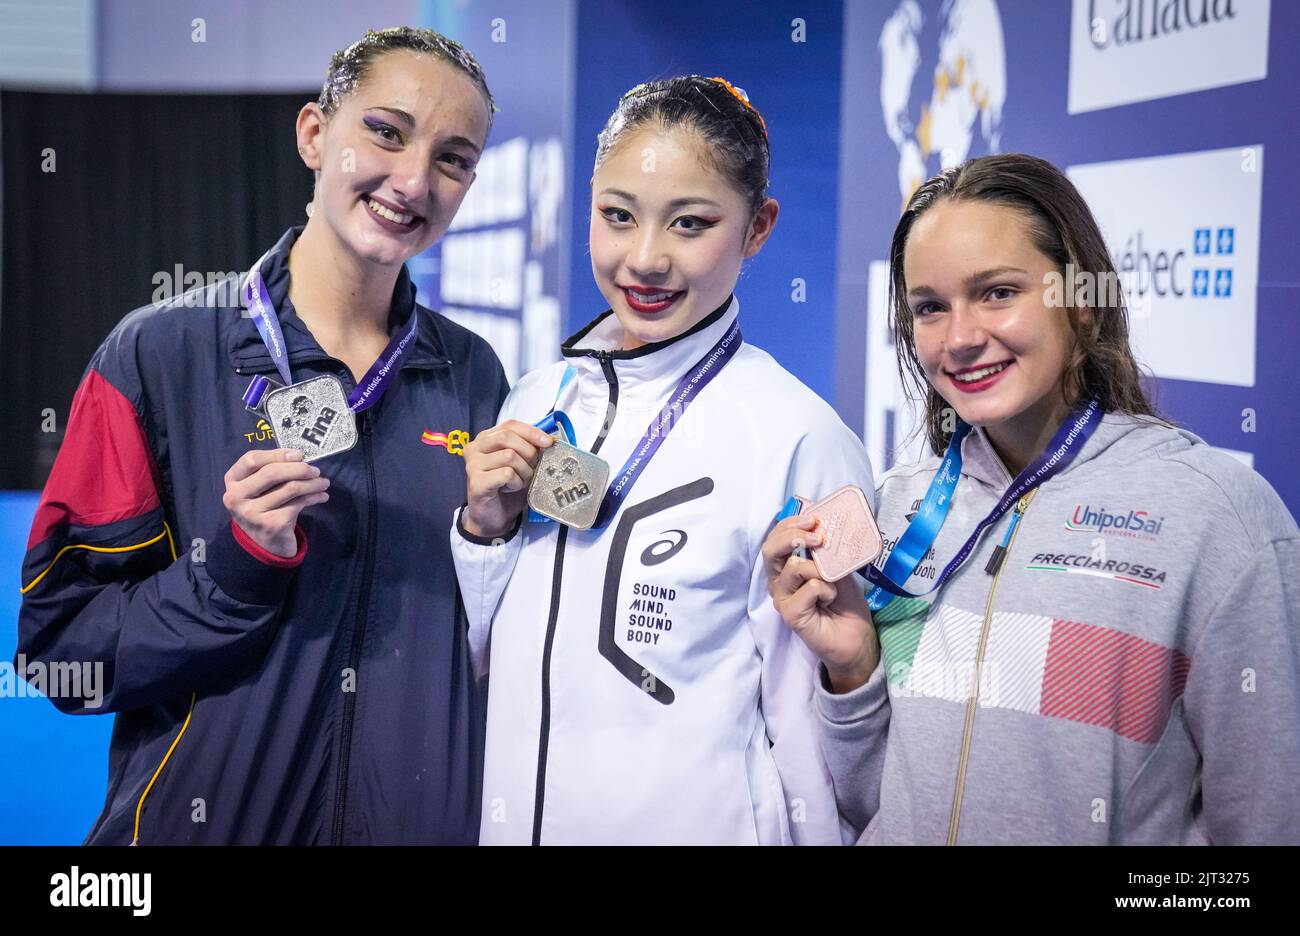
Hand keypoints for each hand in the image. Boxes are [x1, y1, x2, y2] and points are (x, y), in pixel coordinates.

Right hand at [222, 449, 328, 557]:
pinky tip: (321, 497)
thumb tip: (298, 457)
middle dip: (300, 468)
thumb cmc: (265, 508)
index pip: (251, 459)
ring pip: (290, 488)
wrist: (264, 545)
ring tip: (324, 483)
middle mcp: (236, 497)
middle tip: (316, 470)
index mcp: (232, 481)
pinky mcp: (271, 524)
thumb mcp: (260, 489)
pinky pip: (298, 503)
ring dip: (312, 483)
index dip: (277, 454)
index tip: (298, 455)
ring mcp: (252, 512)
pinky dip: (314, 497)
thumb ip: (271, 471)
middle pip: (272, 472)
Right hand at [462, 420, 553, 537]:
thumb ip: (529, 448)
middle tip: (533, 468)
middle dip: (528, 452)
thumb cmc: (508, 487)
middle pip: (507, 437)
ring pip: (509, 456)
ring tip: (521, 481)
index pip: (510, 425)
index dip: (531, 432)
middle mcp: (475, 448)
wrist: (494, 517)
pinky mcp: (476, 481)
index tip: (548, 443)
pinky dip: (516, 482)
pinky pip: (506, 474)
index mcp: (486, 439)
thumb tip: (549, 439)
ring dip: (523, 471)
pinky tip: (511, 488)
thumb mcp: (521, 463)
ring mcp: (472, 464)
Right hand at [762, 512, 879, 692]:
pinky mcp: (790, 613)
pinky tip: (829, 601)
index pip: (776, 538)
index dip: (790, 524)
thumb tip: (823, 526)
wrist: (856, 635)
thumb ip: (826, 551)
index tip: (813, 518)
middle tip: (816, 536)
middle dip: (791, 536)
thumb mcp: (837, 567)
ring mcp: (782, 598)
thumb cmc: (845, 602)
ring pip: (794, 567)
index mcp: (786, 567)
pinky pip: (809, 587)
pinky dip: (826, 590)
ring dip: (821, 570)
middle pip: (770, 550)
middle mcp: (779, 581)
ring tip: (832, 584)